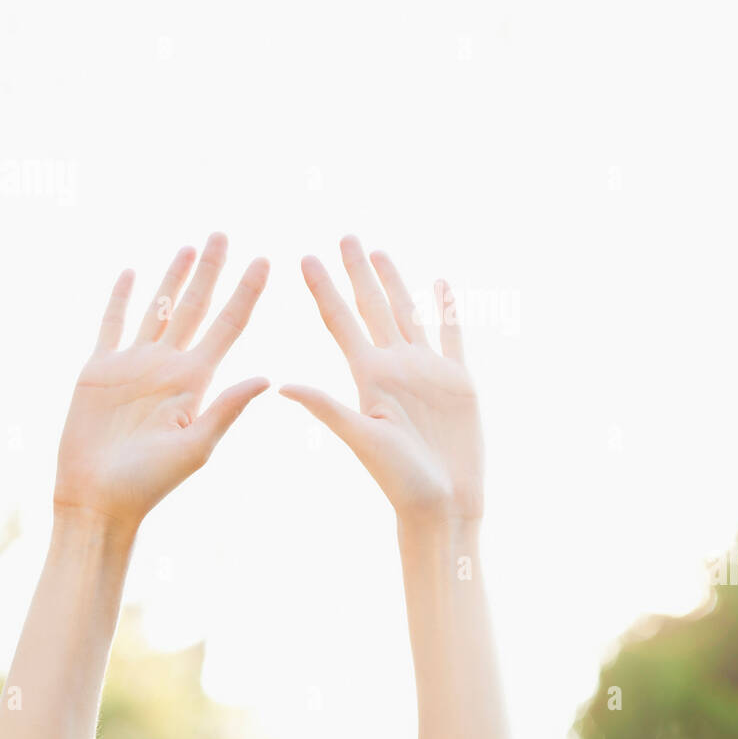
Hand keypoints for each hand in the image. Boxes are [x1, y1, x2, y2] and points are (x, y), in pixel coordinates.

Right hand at [53, 233, 269, 531]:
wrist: (98, 498)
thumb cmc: (150, 482)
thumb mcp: (196, 446)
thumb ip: (227, 408)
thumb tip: (268, 377)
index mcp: (197, 380)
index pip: (228, 325)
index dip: (246, 293)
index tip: (265, 260)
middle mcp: (170, 366)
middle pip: (196, 306)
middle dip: (211, 270)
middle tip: (223, 233)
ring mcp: (135, 364)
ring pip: (159, 308)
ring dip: (174, 278)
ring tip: (189, 246)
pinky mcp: (100, 370)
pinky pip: (112, 324)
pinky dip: (119, 298)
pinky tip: (131, 272)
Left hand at [280, 235, 481, 526]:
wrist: (445, 503)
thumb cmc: (400, 480)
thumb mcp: (362, 439)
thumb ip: (327, 408)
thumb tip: (281, 384)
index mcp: (368, 375)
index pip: (340, 321)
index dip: (323, 288)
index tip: (304, 257)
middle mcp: (394, 366)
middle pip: (372, 307)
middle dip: (357, 272)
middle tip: (345, 236)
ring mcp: (426, 370)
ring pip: (407, 313)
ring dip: (395, 282)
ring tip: (379, 251)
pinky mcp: (456, 380)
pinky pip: (451, 335)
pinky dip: (446, 309)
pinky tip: (440, 285)